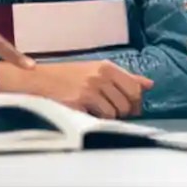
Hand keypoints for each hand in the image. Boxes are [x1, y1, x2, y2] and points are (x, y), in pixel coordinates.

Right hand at [2, 60, 153, 118]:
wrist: (38, 79)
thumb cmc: (67, 76)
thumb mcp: (96, 70)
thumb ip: (125, 77)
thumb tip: (149, 84)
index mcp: (106, 67)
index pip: (134, 88)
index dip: (135, 102)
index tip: (129, 106)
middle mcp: (99, 77)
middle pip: (127, 103)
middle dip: (122, 111)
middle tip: (110, 110)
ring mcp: (89, 90)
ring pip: (114, 113)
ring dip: (108, 117)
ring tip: (94, 109)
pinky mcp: (78, 103)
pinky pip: (99, 119)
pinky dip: (95, 120)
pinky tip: (85, 112)